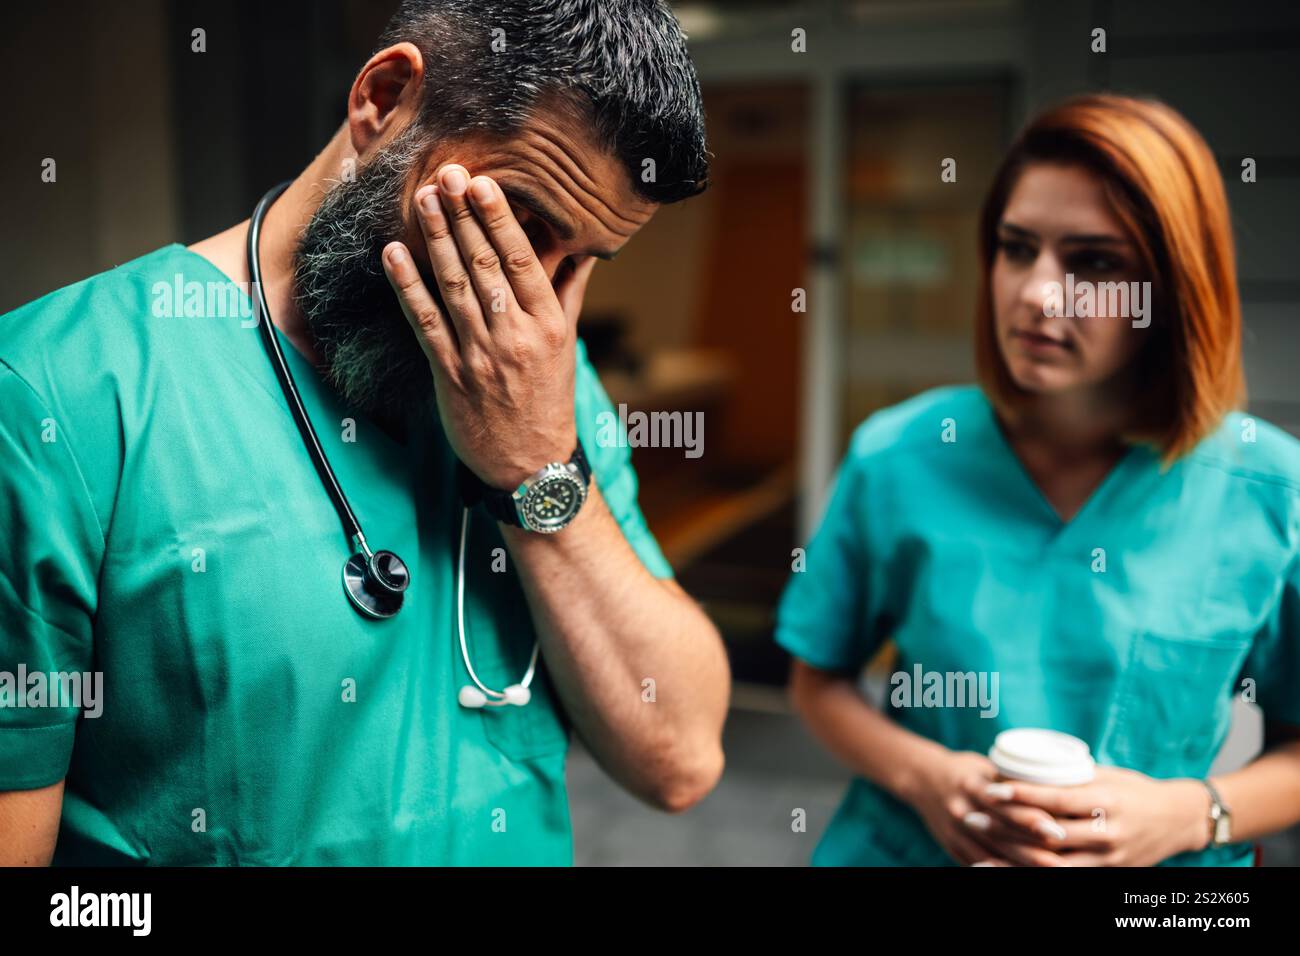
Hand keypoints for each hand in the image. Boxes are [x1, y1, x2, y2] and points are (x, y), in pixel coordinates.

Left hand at [381, 163, 596, 489]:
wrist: (530, 464)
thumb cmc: (548, 399)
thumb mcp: (565, 345)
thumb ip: (567, 293)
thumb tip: (580, 248)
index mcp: (548, 325)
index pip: (522, 261)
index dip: (498, 220)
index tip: (482, 184)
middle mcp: (515, 337)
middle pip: (484, 266)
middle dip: (463, 217)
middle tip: (446, 175)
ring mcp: (479, 356)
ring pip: (453, 287)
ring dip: (435, 239)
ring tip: (422, 199)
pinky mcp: (449, 375)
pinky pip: (425, 322)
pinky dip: (407, 286)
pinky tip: (393, 254)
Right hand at [906, 749, 1066, 866]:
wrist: (921, 778)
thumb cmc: (964, 770)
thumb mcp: (984, 767)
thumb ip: (1011, 780)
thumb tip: (1054, 788)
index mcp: (970, 785)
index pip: (1004, 805)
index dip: (1031, 818)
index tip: (1057, 829)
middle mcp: (960, 809)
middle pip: (1000, 834)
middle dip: (1031, 849)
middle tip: (1059, 860)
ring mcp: (954, 831)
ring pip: (990, 853)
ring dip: (1019, 864)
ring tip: (1048, 870)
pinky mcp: (951, 846)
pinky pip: (978, 862)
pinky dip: (1000, 869)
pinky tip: (1020, 873)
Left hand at [964, 765, 1209, 865]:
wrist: (1179, 820)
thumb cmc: (1136, 789)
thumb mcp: (1106, 775)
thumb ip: (1069, 777)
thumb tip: (1023, 766)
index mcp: (1107, 800)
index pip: (1057, 799)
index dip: (1022, 795)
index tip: (991, 789)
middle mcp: (1108, 832)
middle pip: (1049, 834)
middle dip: (1007, 826)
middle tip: (972, 816)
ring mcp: (1109, 857)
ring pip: (1054, 863)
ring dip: (1013, 857)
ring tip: (979, 851)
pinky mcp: (1109, 872)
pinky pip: (1066, 876)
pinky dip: (1035, 873)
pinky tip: (1009, 869)